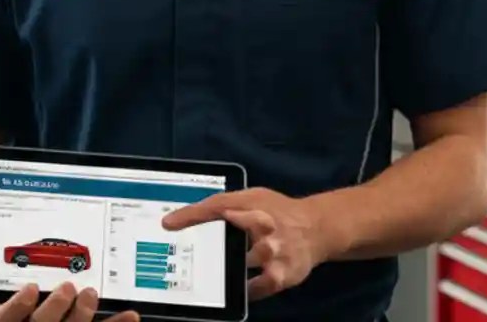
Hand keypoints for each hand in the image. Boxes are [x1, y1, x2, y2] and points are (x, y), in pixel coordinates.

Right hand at [0, 282, 139, 321]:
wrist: (33, 296)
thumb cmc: (14, 283)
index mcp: (7, 319)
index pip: (6, 320)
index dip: (18, 307)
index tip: (30, 288)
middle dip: (54, 311)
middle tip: (69, 287)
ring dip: (82, 318)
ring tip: (91, 294)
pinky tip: (130, 315)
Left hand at [162, 187, 326, 299]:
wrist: (317, 227)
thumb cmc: (276, 211)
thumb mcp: (252, 198)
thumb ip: (224, 205)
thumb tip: (182, 218)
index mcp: (253, 204)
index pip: (217, 206)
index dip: (192, 214)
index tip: (169, 223)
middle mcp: (265, 226)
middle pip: (234, 235)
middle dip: (214, 244)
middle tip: (190, 253)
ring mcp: (275, 252)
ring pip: (246, 261)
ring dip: (230, 266)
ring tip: (214, 272)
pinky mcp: (283, 274)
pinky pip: (257, 286)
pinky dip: (245, 289)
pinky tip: (236, 288)